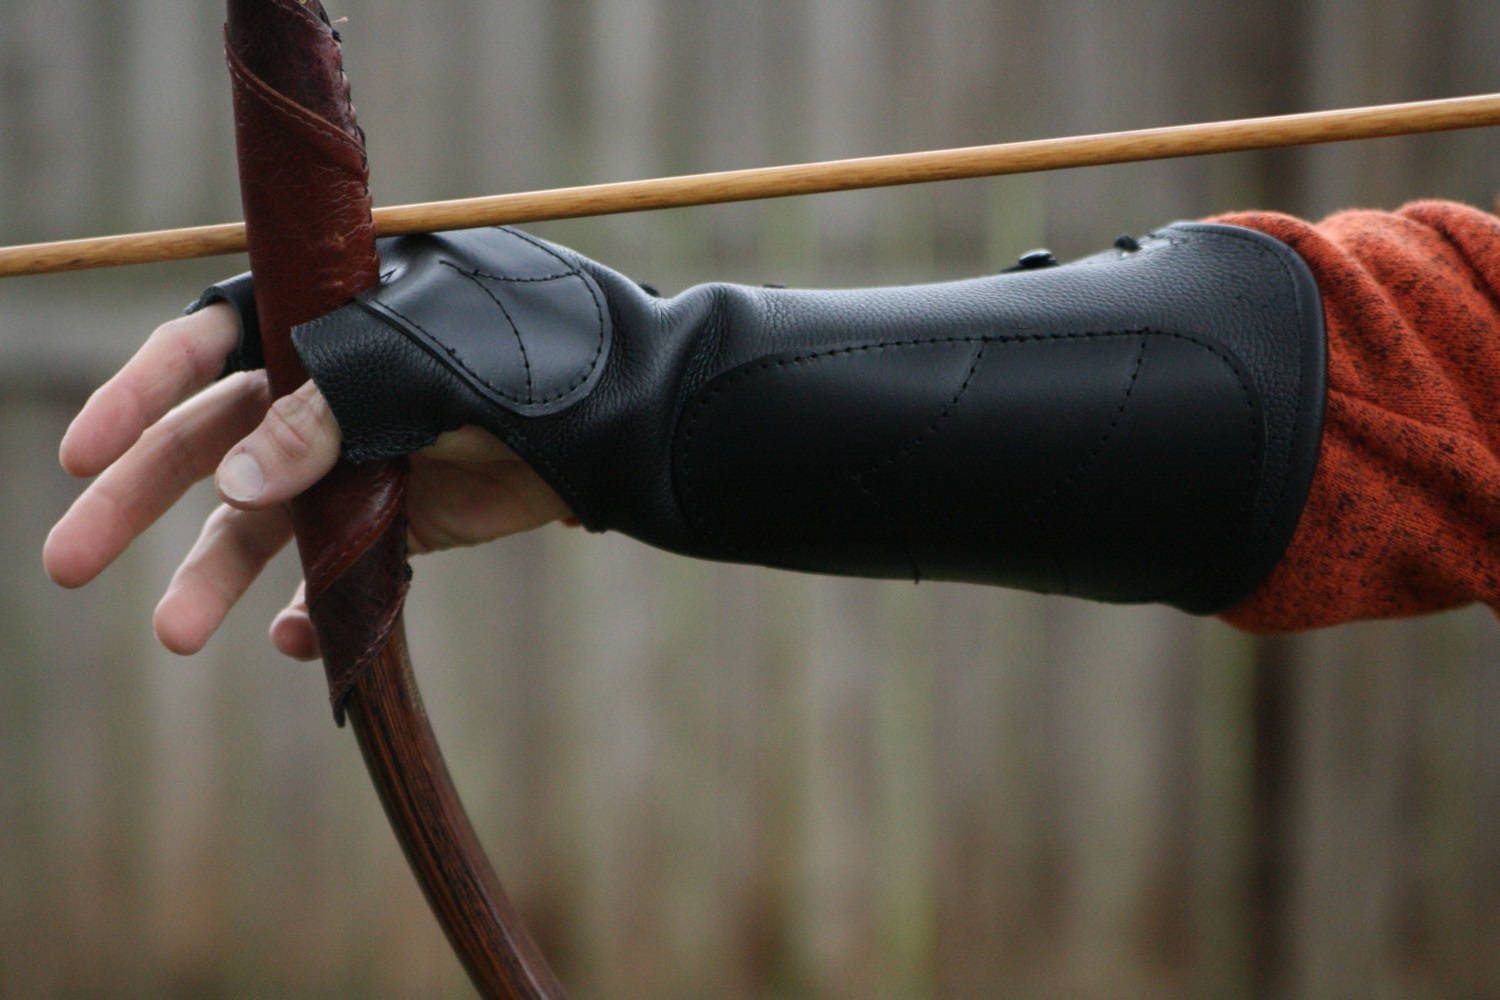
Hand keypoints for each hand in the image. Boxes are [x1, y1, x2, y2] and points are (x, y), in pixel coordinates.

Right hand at [43, 304, 572, 659]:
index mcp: (325, 318)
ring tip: (175, 636)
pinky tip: (289, 640)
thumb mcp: (418, 363)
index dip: (137, 395)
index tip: (79, 456)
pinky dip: (313, 608)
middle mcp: (332, 386)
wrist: (626, 417)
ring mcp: (366, 455)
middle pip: (209, 441)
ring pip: (265, 519)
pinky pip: (338, 567)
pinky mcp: (406, 518)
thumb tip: (233, 485)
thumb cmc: (525, 358)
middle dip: (136, 500)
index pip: (207, 345)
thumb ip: (326, 414)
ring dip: (213, 575)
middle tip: (66, 564)